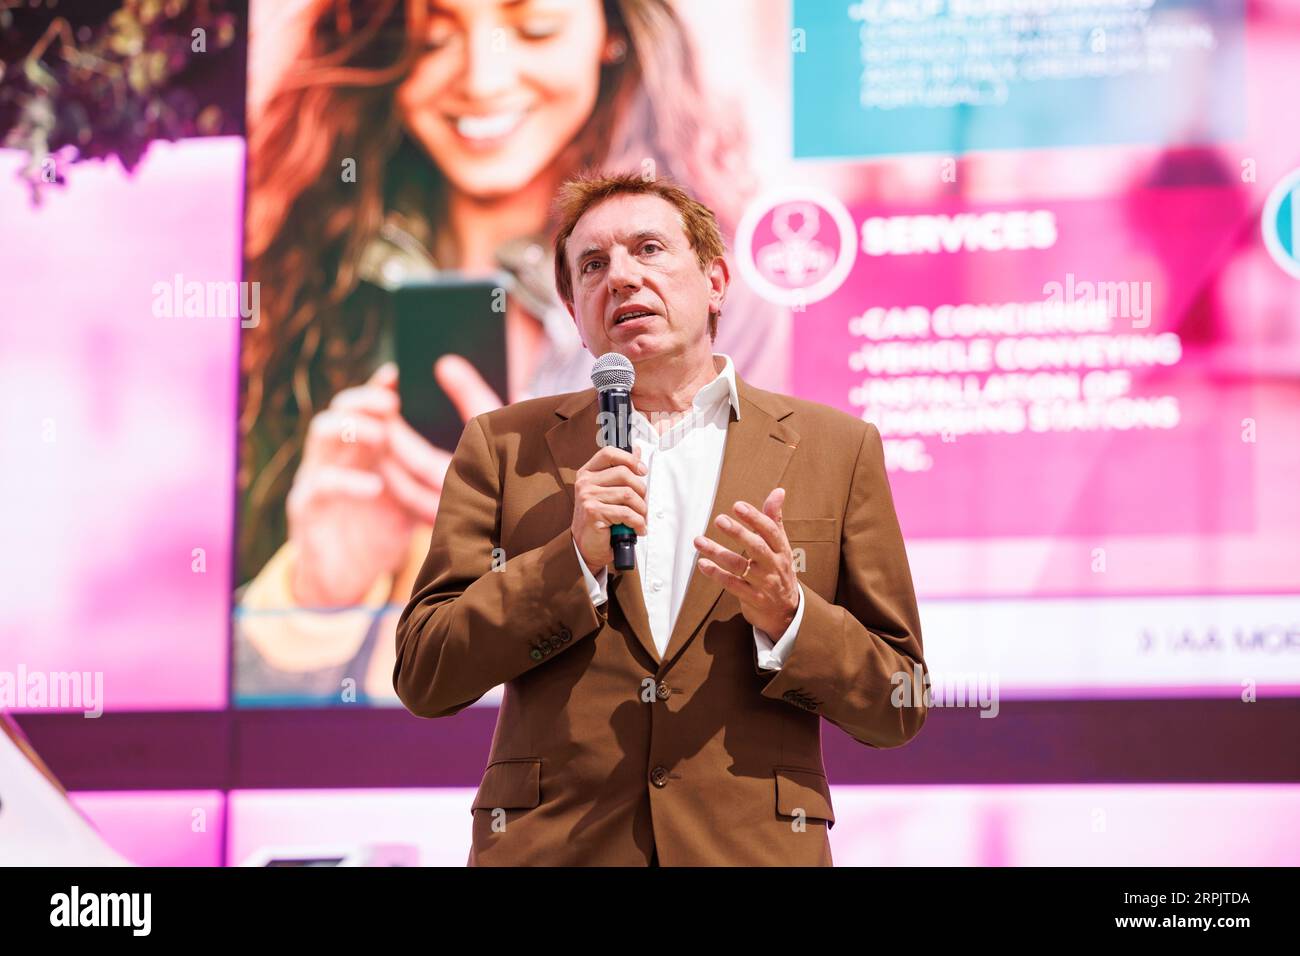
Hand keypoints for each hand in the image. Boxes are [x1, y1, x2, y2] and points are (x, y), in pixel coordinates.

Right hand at [288, 358, 502, 605]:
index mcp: (362, 448)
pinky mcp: (306, 509)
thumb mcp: (414, 497)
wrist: (344, 582)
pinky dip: (347, 482)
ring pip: (322, 435)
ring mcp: (316, 478)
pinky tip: (374, 486)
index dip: (380, 388)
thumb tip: (477, 449)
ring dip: (351, 428)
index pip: (367, 406)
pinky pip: (320, 485)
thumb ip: (434, 470)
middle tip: (391, 404)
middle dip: (365, 400)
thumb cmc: (381, 532)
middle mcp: (337, 455)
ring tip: (380, 434)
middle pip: (342, 409)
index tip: (399, 376)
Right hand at [572, 444, 649, 574]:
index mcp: (587, 473)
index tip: (642, 470)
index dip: (629, 459)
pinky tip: (638, 529)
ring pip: (628, 494)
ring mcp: (587, 497)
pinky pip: (626, 513)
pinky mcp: (593, 512)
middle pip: (624, 474)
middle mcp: (585, 483)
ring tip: (640, 519)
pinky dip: (637, 522)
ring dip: (641, 510)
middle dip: (641, 490)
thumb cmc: (599, 520)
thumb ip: (620, 472)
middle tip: (642, 504)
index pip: (609, 454)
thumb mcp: (609, 492)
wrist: (586, 547)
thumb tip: (636, 451)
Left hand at [694, 488, 799, 636]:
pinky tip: (702, 564)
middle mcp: (774, 566)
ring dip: (718, 552)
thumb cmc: (779, 571)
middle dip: (738, 533)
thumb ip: (774, 519)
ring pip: (739, 566)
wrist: (787, 612)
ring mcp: (764, 584)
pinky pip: (732, 585)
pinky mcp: (753, 599)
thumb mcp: (781, 546)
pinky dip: (716, 574)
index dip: (755, 517)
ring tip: (699, 541)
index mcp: (782, 550)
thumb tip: (778, 491)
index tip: (738, 506)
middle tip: (719, 520)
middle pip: (756, 547)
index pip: (770, 531)